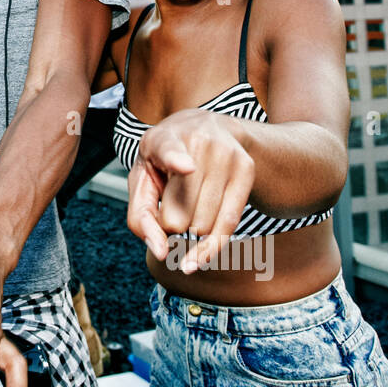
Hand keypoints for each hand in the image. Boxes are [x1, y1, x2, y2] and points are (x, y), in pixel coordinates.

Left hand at [127, 109, 254, 273]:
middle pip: (180, 213)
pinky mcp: (246, 169)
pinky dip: (210, 247)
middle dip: (170, 223)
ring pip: (204, 224)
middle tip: (171, 203)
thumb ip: (141, 217)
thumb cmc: (165, 163)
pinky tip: (198, 258)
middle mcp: (198, 141)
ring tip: (188, 206)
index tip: (186, 167)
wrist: (209, 128)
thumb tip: (161, 251)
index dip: (176, 160)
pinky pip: (230, 223)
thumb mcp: (142, 180)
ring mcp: (226, 154)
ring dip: (190, 230)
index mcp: (163, 139)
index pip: (169, 151)